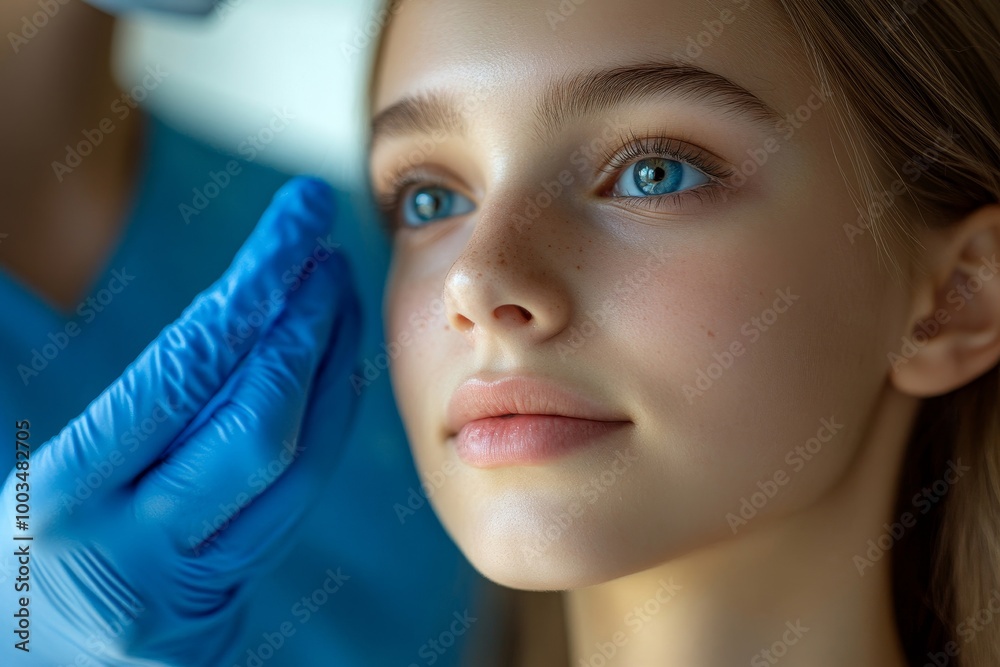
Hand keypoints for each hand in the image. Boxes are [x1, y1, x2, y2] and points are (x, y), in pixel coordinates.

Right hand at [0, 176, 361, 665]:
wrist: (15, 662)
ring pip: (298, 469)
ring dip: (333, 370)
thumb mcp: (38, 470)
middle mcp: (137, 550)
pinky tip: (335, 369)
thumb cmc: (15, 545)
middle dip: (306, 327)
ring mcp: (192, 591)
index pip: (182, 377)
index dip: (251, 290)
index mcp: (66, 499)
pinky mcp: (228, 609)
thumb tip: (226, 310)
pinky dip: (327, 426)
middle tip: (330, 252)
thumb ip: (131, 398)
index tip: (296, 222)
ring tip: (341, 294)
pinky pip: (296, 504)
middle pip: (257, 426)